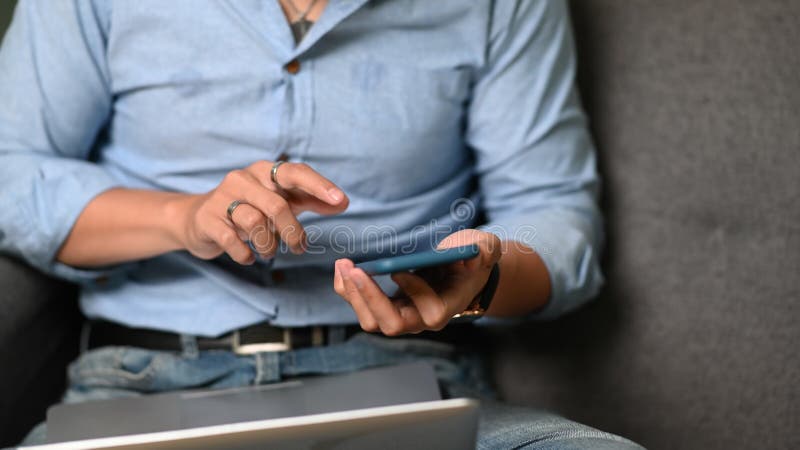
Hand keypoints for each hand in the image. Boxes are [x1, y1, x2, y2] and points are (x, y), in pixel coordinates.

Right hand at [170, 160, 347, 263]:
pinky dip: (245, 254)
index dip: (319, 186)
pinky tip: (249, 257)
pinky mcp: (208, 219)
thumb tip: (343, 203)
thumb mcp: (281, 201)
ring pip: (254, 223)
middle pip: (277, 205)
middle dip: (292, 232)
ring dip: (268, 245)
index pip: (295, 172)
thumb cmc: (250, 208)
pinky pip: (231, 240)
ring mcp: (222, 198)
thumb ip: (312, 200)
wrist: (197, 219)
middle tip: (299, 248)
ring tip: (269, 253)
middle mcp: (243, 179)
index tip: (341, 200)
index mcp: (265, 171)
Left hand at [333, 229, 501, 334]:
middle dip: (370, 298)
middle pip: (391, 324)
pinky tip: (343, 267)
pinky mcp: (385, 306)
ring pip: (371, 320)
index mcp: (448, 306)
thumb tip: (475, 256)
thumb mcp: (485, 249)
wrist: (458, 268)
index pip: (430, 314)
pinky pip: (361, 306)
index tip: (400, 271)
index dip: (415, 294)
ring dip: (353, 294)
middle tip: (355, 270)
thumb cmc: (471, 259)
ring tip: (344, 265)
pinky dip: (348, 289)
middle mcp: (421, 319)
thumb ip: (486, 251)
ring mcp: (401, 315)